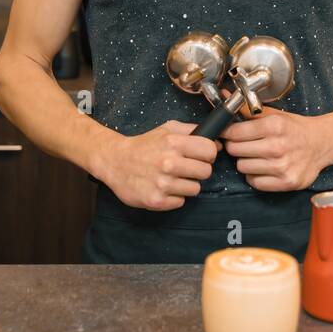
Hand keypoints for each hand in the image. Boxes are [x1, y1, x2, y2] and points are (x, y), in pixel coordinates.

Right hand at [102, 121, 217, 210]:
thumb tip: (217, 142)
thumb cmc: (143, 145)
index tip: (200, 156)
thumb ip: (192, 131)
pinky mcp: (157, 200)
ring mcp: (163, 183)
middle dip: (198, 170)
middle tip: (186, 168)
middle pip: (206, 172)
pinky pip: (180, 201)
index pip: (210, 151)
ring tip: (172, 178)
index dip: (207, 154)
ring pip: (195, 189)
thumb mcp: (166, 129)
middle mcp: (169, 163)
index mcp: (173, 143)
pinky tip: (163, 187)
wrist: (115, 161)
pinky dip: (174, 196)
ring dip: (186, 185)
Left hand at [219, 99, 332, 192]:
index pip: (234, 133)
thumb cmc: (296, 129)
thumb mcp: (274, 115)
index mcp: (274, 126)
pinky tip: (265, 167)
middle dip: (236, 146)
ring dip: (246, 162)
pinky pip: (254, 182)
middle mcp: (278, 147)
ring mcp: (282, 166)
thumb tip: (224, 96)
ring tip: (258, 156)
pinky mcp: (286, 182)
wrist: (322, 143)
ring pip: (242, 167)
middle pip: (235, 150)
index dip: (228, 133)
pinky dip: (256, 176)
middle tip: (245, 144)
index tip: (229, 133)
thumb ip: (247, 109)